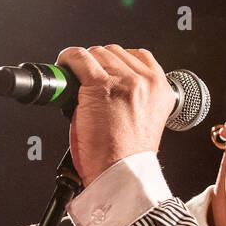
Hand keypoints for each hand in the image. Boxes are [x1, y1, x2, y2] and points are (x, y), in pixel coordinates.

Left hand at [55, 45, 175, 187]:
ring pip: (97, 52)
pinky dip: (67, 60)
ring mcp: (124, 82)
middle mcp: (146, 82)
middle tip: (87, 82)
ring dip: (83, 64)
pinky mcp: (100, 86)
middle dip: (98, 64)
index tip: (105, 71)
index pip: (138, 56)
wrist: (121, 174)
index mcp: (161, 90)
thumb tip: (110, 80)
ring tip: (77, 82)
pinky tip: (64, 70)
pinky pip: (79, 58)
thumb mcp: (146, 119)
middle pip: (114, 52)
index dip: (116, 63)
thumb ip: (137, 96)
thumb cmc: (128, 155)